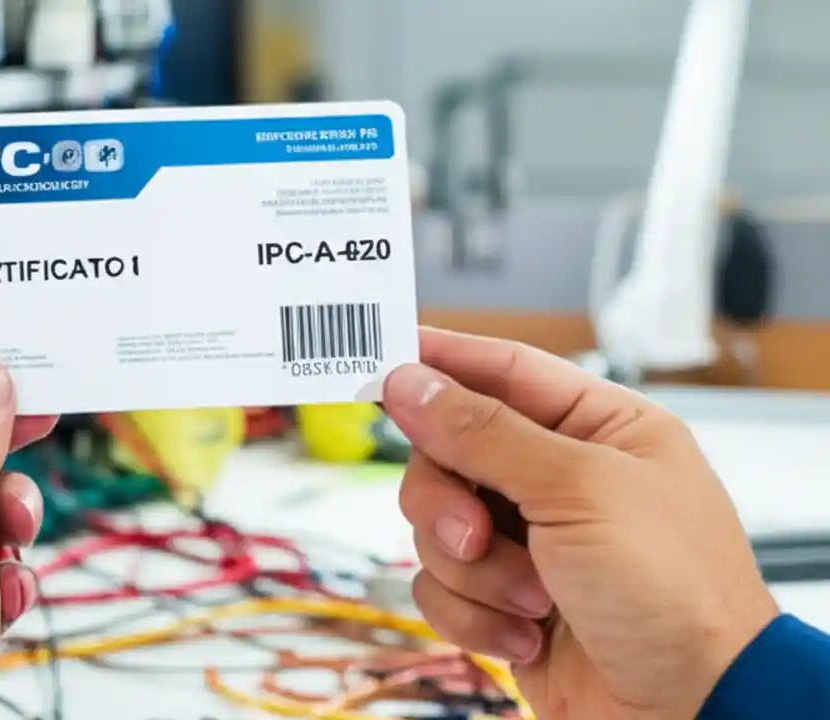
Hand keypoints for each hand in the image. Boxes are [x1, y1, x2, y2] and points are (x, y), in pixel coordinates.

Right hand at [385, 328, 777, 719]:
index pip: (502, 370)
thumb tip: (409, 380)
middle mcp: (559, 477)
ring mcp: (529, 540)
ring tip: (531, 600)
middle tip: (475, 534)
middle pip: (447, 452)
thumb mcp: (579, 490)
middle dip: (450, 501)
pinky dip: (473, 615)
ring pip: (436, 524)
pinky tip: (525, 635)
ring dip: (474, 570)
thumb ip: (484, 431)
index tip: (379, 355)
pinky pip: (440, 586)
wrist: (692, 712)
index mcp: (598, 427)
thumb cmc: (672, 590)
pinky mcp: (503, 599)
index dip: (441, 360)